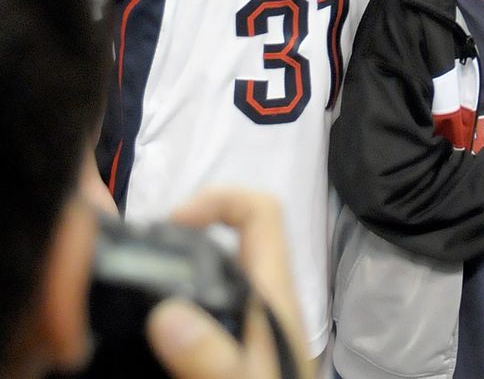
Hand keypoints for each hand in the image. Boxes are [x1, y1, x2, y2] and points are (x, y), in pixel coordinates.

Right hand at [148, 189, 310, 378]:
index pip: (262, 213)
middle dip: (183, 245)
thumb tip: (165, 313)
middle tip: (134, 272)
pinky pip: (208, 325)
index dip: (218, 200)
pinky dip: (178, 326)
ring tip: (129, 307)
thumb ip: (212, 359)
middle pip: (231, 246)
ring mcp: (253, 337)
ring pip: (216, 287)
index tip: (169, 226)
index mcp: (275, 298)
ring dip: (176, 287)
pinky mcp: (238, 362)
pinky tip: (144, 350)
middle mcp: (265, 308)